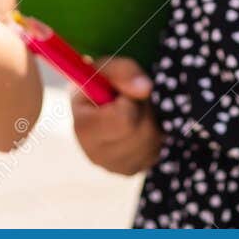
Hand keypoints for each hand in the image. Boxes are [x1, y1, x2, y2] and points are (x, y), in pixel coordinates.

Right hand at [70, 57, 163, 175]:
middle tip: (130, 102)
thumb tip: (145, 89)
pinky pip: (155, 152)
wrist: (100, 104)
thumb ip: (124, 72)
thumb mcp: (108, 68)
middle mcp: (95, 154)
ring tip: (134, 112)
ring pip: (150, 143)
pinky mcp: (131, 170)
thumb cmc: (102, 84)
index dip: (129, 101)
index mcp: (83, 128)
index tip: (122, 95)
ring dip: (150, 122)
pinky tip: (138, 126)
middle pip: (140, 133)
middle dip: (142, 111)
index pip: (122, 120)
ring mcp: (113, 167)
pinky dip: (153, 136)